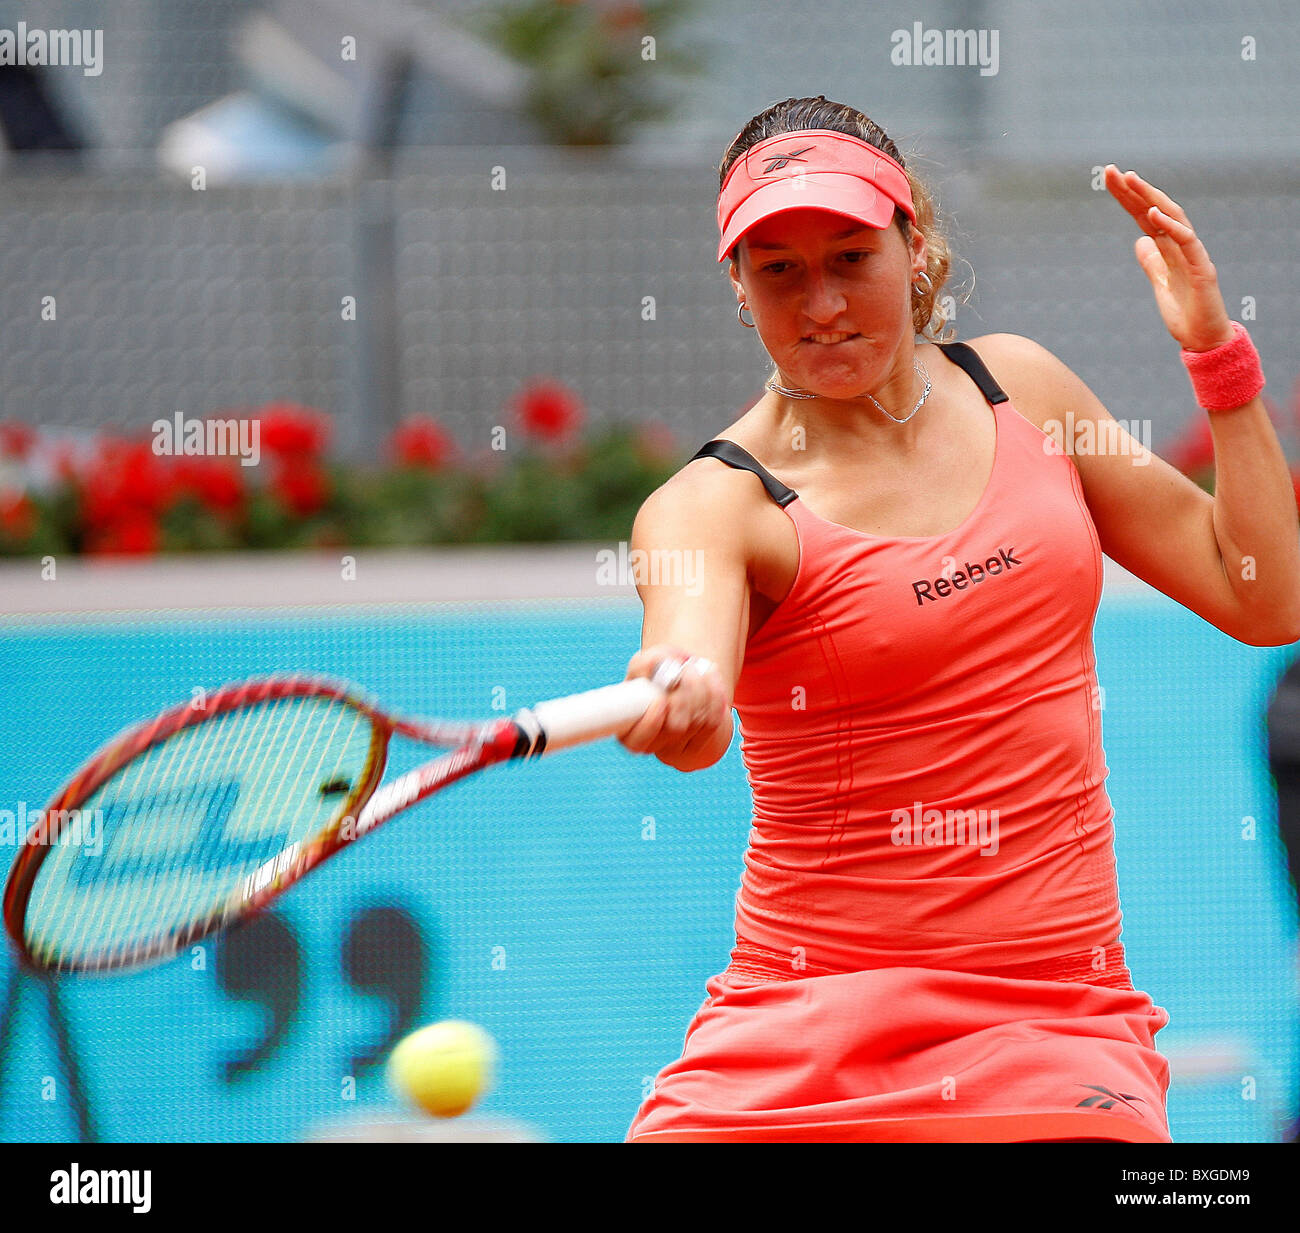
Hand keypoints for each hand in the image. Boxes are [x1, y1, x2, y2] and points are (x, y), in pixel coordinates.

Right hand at [618, 644, 731, 769]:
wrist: (683, 681)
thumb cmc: (656, 672)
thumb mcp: (644, 663)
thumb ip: (645, 664)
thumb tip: (659, 667)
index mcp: (629, 730)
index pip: (636, 741)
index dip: (650, 724)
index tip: (660, 700)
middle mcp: (654, 743)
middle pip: (675, 728)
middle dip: (684, 694)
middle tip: (685, 669)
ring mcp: (681, 744)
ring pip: (698, 722)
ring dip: (701, 687)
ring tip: (695, 667)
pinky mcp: (703, 739)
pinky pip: (714, 719)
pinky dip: (715, 692)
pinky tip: (709, 676)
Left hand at [1104, 165, 1235, 351]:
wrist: (1203, 339)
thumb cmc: (1184, 313)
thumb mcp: (1159, 285)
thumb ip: (1151, 263)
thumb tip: (1140, 242)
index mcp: (1168, 248)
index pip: (1144, 216)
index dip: (1128, 198)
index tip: (1109, 179)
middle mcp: (1181, 245)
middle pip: (1156, 209)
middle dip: (1134, 190)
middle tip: (1113, 171)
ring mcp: (1192, 254)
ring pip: (1173, 217)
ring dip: (1151, 197)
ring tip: (1131, 180)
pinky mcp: (1202, 268)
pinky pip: (1187, 241)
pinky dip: (1171, 226)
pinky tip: (1153, 214)